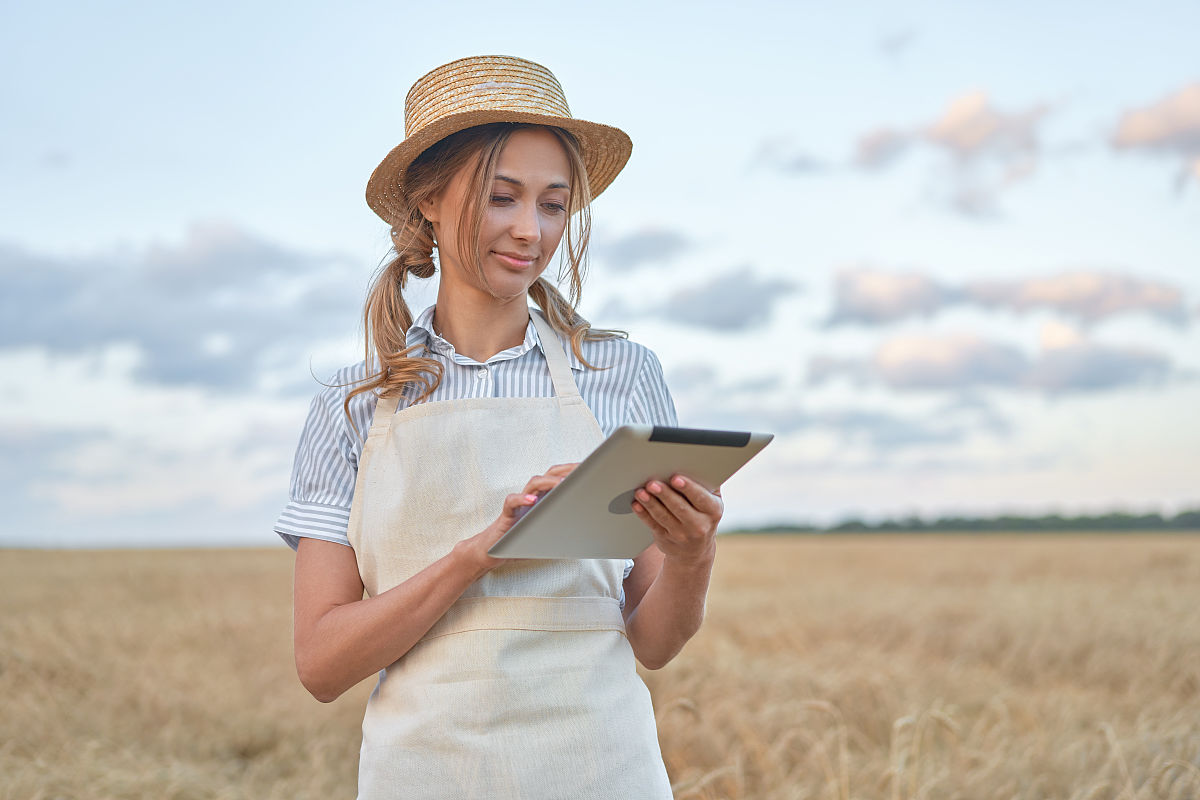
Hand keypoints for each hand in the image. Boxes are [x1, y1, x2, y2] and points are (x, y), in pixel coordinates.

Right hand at [453, 463, 579, 577]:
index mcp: (544, 500)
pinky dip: (521, 499)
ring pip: (533, 484)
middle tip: (582, 469)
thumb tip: (591, 530)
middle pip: (548, 475)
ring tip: (562, 483)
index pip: (559, 478)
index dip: (573, 472)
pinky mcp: (506, 515)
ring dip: (548, 482)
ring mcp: (519, 504)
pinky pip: (511, 502)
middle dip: (565, 470)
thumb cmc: (522, 542)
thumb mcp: (548, 533)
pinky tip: (532, 501)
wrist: (492, 552)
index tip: (590, 468)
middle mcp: (532, 497)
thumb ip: (563, 527)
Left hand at [632, 474, 722, 565]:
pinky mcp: (665, 539)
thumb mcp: (712, 501)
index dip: (688, 488)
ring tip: (641, 492)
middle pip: (680, 508)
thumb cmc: (703, 515)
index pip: (700, 498)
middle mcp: (699, 525)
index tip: (676, 478)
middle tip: (652, 483)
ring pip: (663, 516)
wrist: (695, 549)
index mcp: (713, 511)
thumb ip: (707, 484)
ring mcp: (681, 534)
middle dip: (665, 494)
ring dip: (651, 503)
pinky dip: (643, 514)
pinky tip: (637, 504)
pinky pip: (652, 525)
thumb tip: (697, 462)